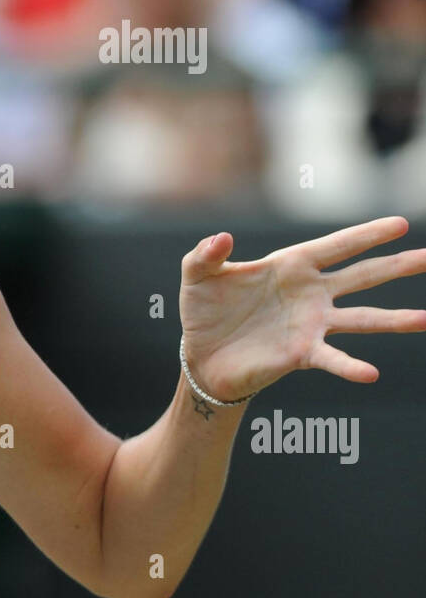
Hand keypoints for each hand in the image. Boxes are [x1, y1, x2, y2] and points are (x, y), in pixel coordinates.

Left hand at [179, 218, 425, 401]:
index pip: (338, 245)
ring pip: (362, 319)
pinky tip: (370, 373)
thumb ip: (205, 254)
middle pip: (364, 276)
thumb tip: (222, 238)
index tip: (401, 224)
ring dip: (395, 319)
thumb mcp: (197, 276)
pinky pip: (332, 359)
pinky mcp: (301, 354)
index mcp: (293, 266)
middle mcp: (312, 294)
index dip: (368, 234)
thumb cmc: (204, 313)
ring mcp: (311, 325)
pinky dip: (350, 366)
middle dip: (399, 265)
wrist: (200, 358)